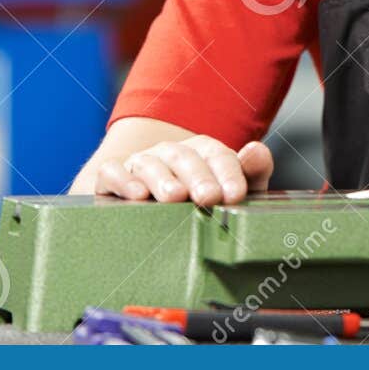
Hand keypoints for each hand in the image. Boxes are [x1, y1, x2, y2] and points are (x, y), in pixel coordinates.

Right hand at [93, 135, 273, 205]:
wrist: (148, 219)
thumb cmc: (197, 207)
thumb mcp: (229, 194)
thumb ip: (250, 174)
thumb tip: (256, 150)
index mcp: (202, 153)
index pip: (217, 155)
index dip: (229, 173)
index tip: (236, 195)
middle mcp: (170, 155)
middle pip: (184, 157)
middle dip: (198, 177)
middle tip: (209, 197)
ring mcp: (140, 164)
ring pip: (149, 163)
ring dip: (162, 179)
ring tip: (174, 197)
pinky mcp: (111, 179)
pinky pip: (113, 173)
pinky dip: (123, 181)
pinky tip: (137, 196)